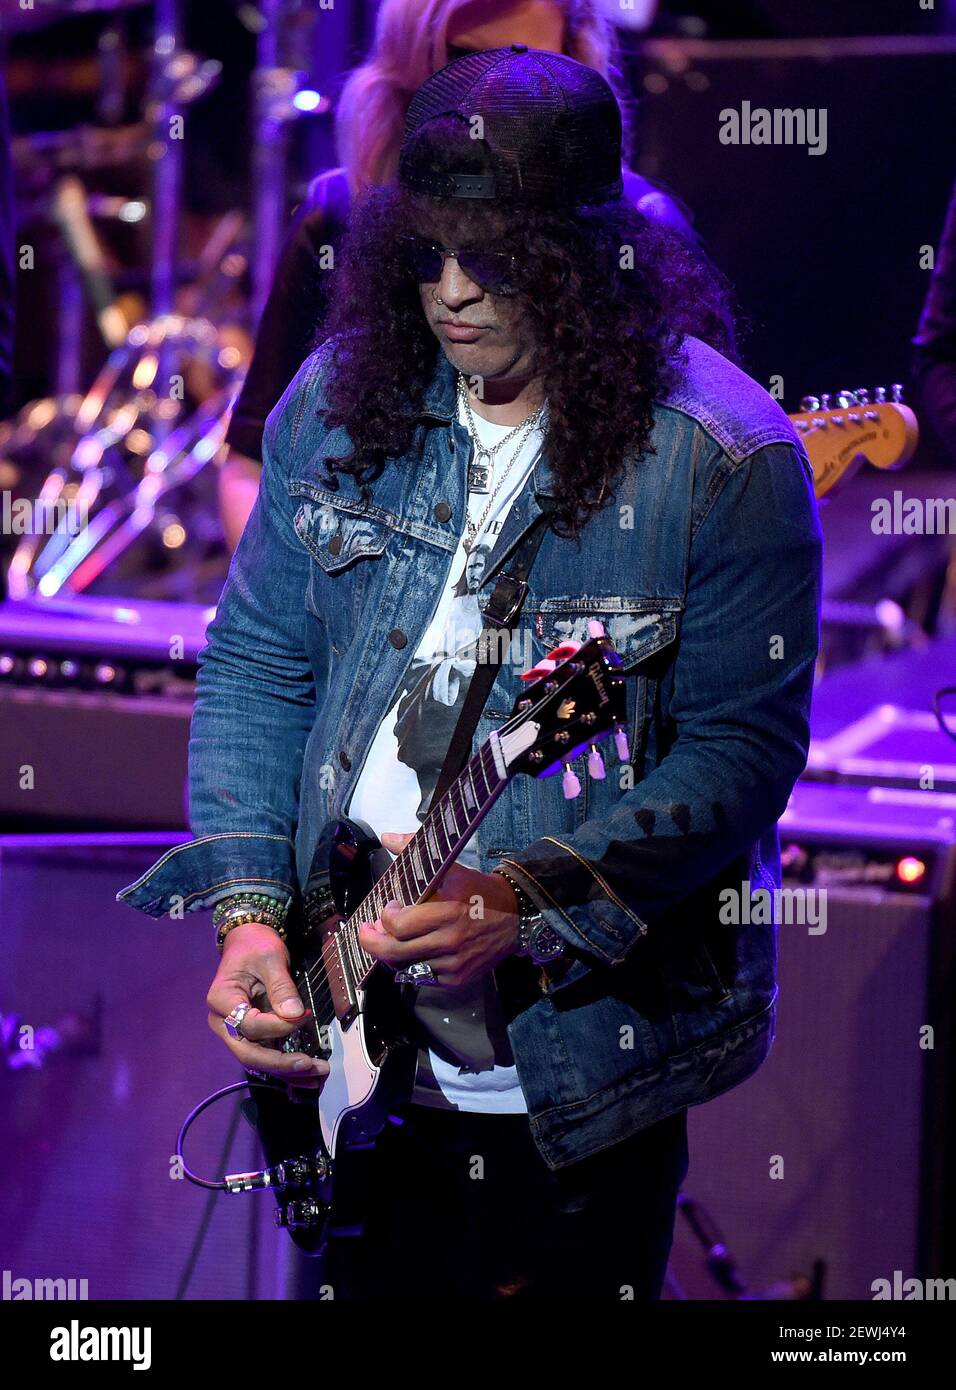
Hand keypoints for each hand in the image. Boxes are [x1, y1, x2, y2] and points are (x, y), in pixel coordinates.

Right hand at [206, 922, 328, 1089]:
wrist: (248, 942)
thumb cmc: (255, 946)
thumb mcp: (270, 958)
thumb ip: (281, 986)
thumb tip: (295, 1015)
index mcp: (221, 1000)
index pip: (248, 1024)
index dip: (277, 1026)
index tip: (303, 1017)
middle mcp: (223, 1021)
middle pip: (248, 1052)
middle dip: (280, 1063)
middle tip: (309, 1065)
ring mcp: (235, 1031)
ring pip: (258, 1059)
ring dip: (286, 1071)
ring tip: (316, 1075)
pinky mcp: (251, 1034)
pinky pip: (266, 1054)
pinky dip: (285, 1065)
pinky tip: (306, 1073)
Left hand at [359, 832, 520, 988]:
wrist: (517, 917)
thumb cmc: (480, 892)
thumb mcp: (452, 868)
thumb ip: (416, 850)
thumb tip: (388, 837)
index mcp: (450, 911)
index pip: (400, 925)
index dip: (386, 917)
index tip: (389, 907)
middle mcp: (451, 941)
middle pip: (394, 952)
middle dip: (371, 941)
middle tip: (366, 931)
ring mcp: (454, 964)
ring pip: (404, 968)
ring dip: (390, 954)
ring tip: (388, 939)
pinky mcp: (458, 978)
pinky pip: (421, 978)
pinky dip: (410, 967)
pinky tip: (410, 953)